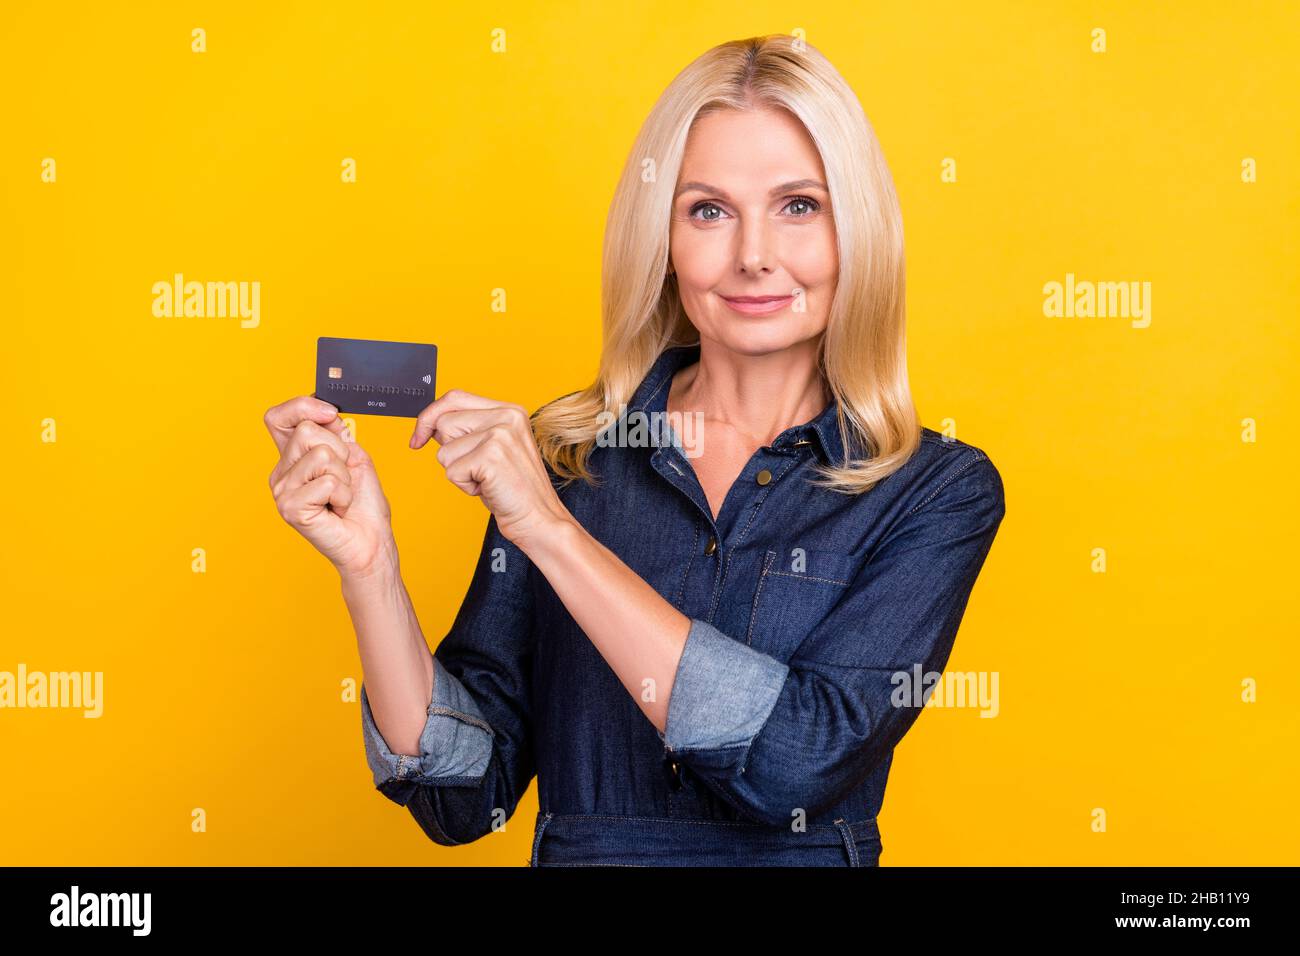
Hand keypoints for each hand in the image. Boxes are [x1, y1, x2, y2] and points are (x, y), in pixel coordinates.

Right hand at [264, 395, 396, 577]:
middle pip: (306, 431)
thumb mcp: (353, 457)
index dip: (302, 406)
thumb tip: (324, 412)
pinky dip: (343, 494)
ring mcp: (282, 491)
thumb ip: (335, 433)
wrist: (371, 541)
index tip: (331, 414)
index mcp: (292, 458)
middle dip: (339, 451)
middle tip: (343, 479)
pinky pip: (327, 481)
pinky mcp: (290, 508)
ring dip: (344, 476)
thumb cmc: (363, 504)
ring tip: (341, 496)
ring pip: (321, 455)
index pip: (278, 417)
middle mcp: (281, 473)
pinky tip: (337, 509)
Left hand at [410, 389, 571, 545]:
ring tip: (486, 479)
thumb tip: (430, 424)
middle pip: (444, 423)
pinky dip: (465, 486)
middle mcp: (506, 417)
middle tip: (478, 468)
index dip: (430, 416)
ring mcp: (500, 435)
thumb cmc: (515, 489)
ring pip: (445, 451)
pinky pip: (451, 472)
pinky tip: (488, 488)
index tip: (418, 437)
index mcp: (510, 410)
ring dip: (459, 472)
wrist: (539, 518)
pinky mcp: (490, 456)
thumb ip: (469, 430)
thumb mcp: (494, 449)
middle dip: (450, 452)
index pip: (455, 398)